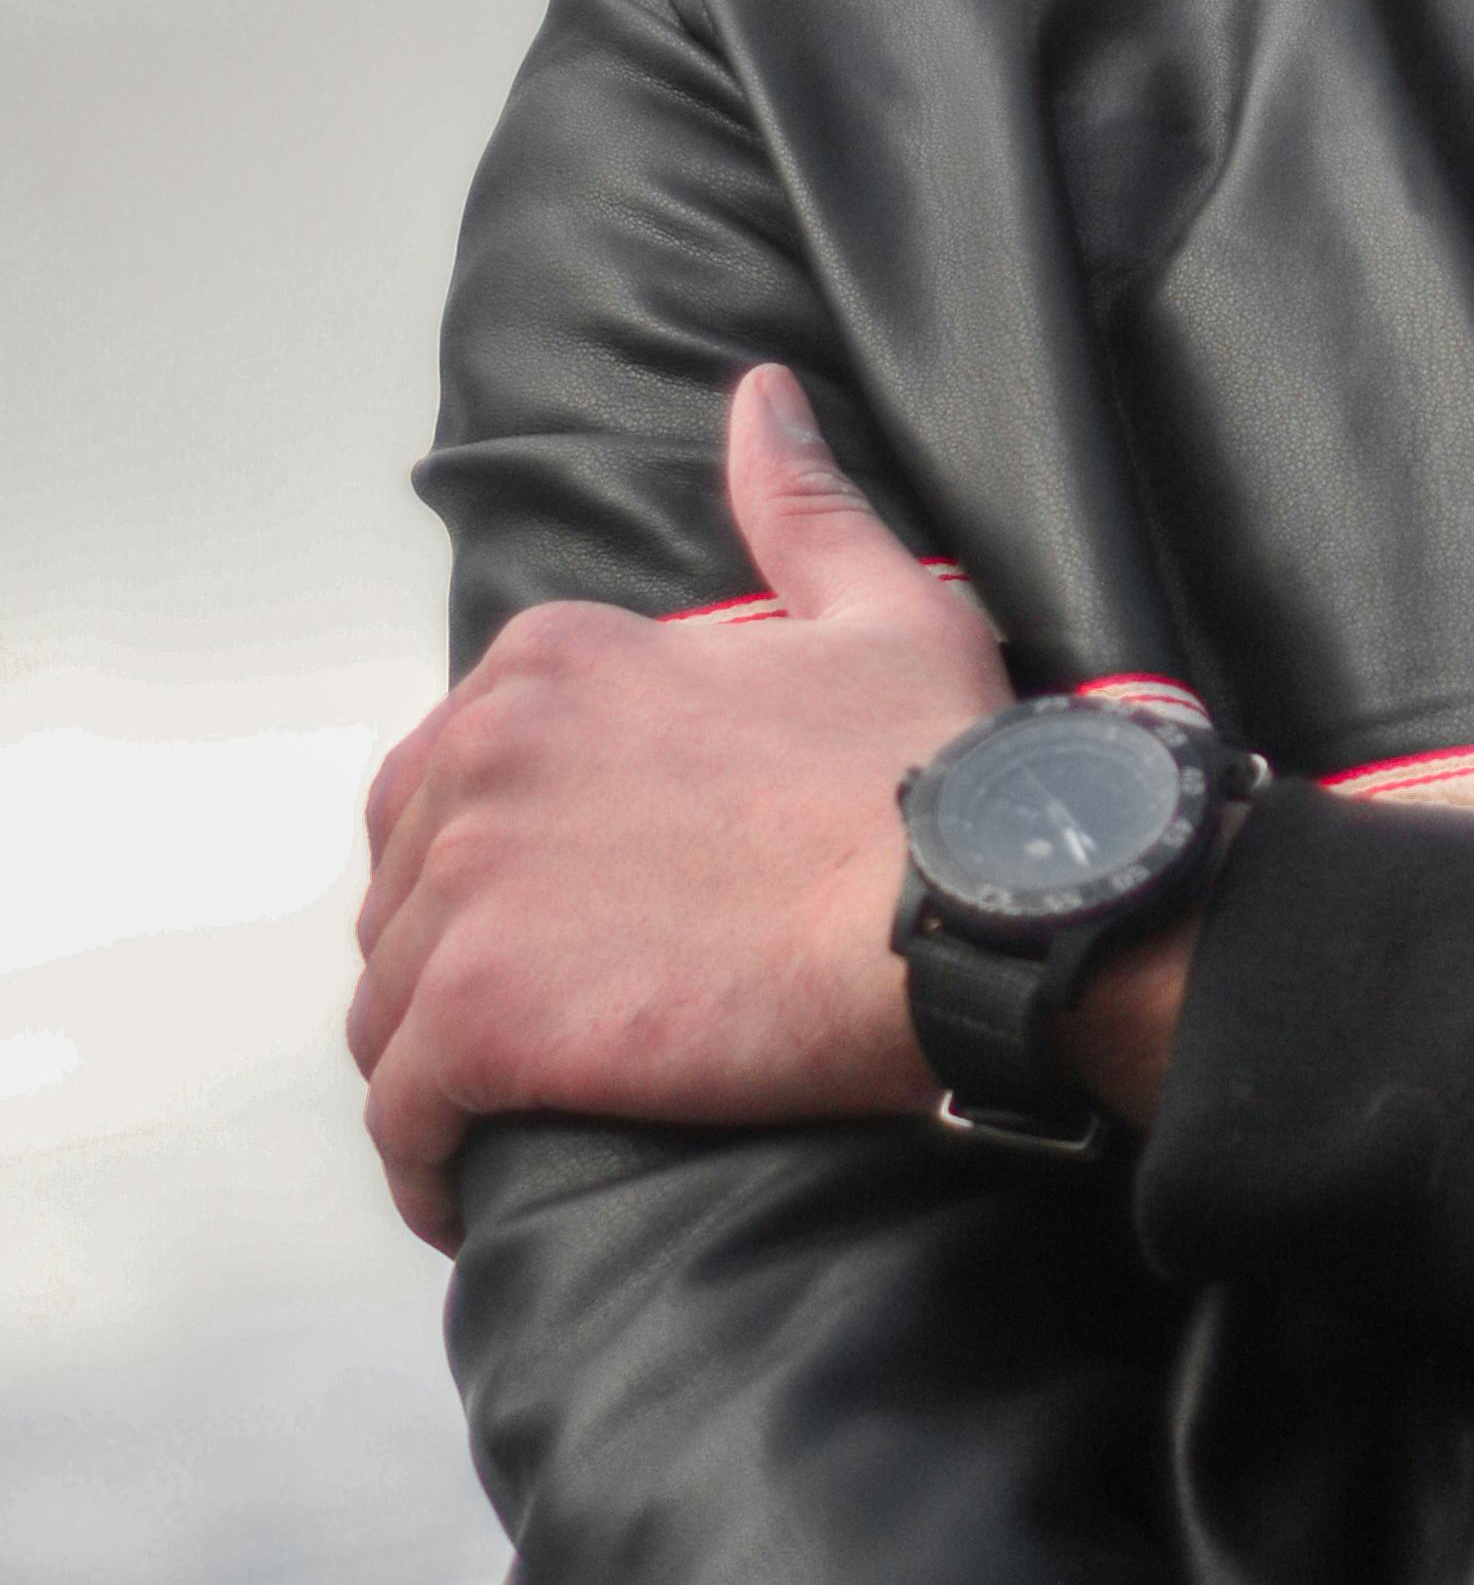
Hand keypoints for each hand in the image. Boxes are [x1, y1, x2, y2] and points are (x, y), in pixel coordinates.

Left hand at [350, 363, 1007, 1249]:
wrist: (971, 915)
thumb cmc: (941, 774)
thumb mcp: (878, 605)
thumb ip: (797, 504)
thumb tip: (761, 394)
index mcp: (554, 664)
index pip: (449, 780)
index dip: (507, 862)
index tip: (579, 922)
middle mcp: (483, 757)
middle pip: (406, 890)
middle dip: (463, 959)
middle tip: (557, 1025)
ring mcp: (470, 889)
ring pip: (392, 1003)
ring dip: (441, 1064)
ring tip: (515, 1115)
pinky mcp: (478, 1017)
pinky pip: (399, 1114)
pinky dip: (424, 1159)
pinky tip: (470, 1190)